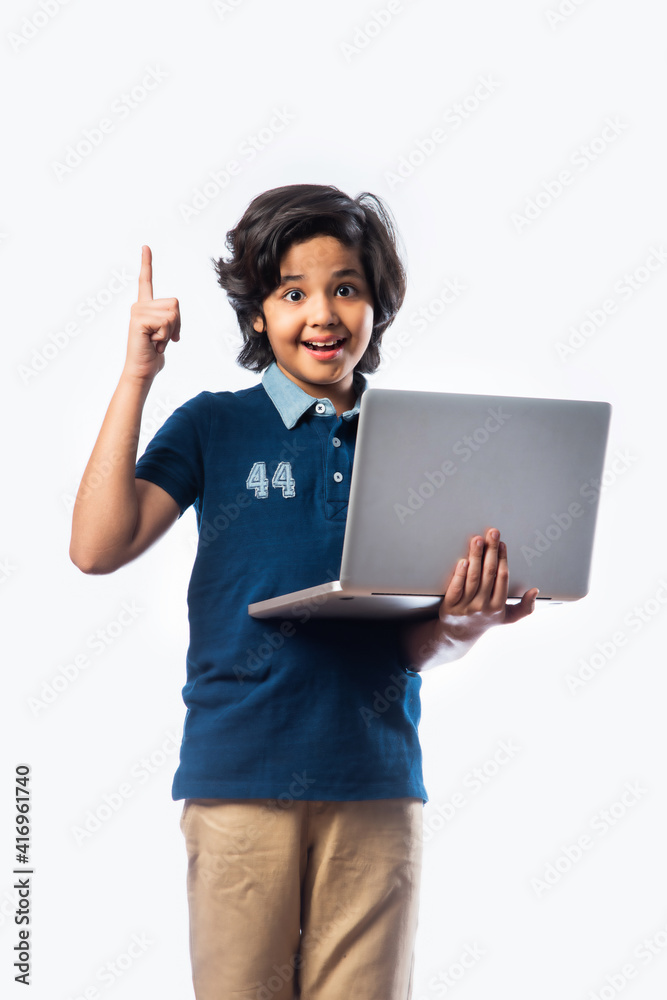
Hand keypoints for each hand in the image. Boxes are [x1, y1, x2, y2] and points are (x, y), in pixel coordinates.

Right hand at [123, 245, 180, 382]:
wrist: (142, 371)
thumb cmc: (153, 355)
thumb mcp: (166, 334)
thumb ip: (170, 321)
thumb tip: (173, 318)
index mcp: (144, 307)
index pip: (145, 281)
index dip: (146, 264)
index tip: (146, 247)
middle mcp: (139, 305)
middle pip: (175, 303)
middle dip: (177, 324)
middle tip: (162, 338)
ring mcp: (137, 311)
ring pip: (173, 314)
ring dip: (170, 332)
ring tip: (156, 341)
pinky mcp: (139, 319)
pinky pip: (167, 322)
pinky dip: (165, 337)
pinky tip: (152, 343)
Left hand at [438, 527, 537, 638]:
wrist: (459, 635)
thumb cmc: (485, 621)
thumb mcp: (508, 618)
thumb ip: (524, 607)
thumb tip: (535, 591)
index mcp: (498, 606)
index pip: (502, 577)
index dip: (502, 558)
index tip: (502, 543)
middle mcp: (483, 606)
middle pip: (488, 574)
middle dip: (491, 551)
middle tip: (491, 533)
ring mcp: (466, 606)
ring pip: (473, 577)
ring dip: (476, 556)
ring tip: (477, 540)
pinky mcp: (450, 606)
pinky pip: (456, 588)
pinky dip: (460, 574)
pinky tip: (463, 561)